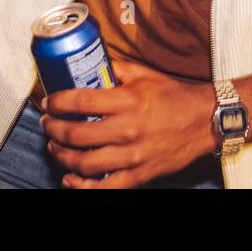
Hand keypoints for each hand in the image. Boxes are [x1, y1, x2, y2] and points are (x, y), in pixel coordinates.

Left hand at [40, 59, 216, 187]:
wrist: (205, 121)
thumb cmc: (175, 97)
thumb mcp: (145, 75)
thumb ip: (116, 70)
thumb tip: (91, 63)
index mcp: (128, 101)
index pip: (81, 101)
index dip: (58, 102)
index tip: (48, 102)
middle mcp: (128, 129)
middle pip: (77, 134)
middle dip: (53, 129)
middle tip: (47, 123)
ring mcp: (133, 156)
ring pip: (84, 162)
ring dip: (62, 155)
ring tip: (54, 145)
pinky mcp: (139, 175)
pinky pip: (104, 187)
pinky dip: (81, 186)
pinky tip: (70, 178)